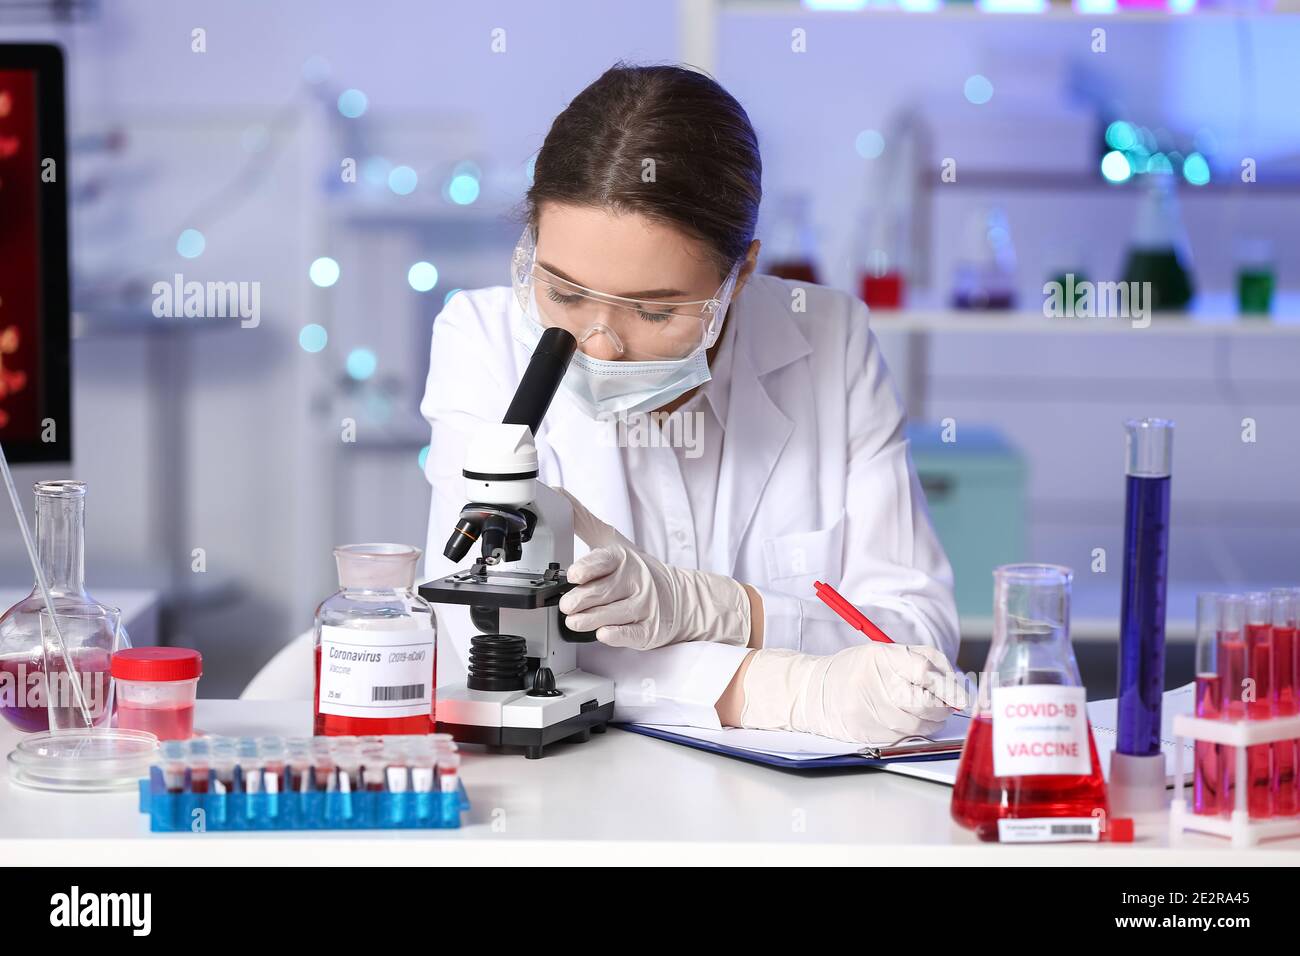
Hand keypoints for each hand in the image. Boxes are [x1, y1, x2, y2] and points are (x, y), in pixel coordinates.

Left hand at [554, 486, 750, 649]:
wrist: (679, 596)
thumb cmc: (637, 569)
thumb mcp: (612, 541)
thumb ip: (583, 521)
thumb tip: (556, 494)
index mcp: (622, 558)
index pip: (604, 561)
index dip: (588, 568)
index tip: (574, 574)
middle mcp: (634, 580)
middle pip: (603, 592)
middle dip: (580, 600)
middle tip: (566, 604)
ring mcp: (644, 606)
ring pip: (612, 615)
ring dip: (589, 620)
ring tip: (573, 620)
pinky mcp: (649, 629)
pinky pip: (630, 634)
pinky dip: (615, 635)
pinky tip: (603, 633)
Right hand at [739, 643, 967, 743]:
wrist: (814, 694)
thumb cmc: (854, 670)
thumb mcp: (883, 652)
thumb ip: (922, 662)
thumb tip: (956, 688)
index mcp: (881, 659)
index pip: (926, 672)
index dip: (949, 686)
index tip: (961, 695)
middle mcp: (876, 687)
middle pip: (928, 703)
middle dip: (943, 705)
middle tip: (945, 702)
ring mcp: (873, 715)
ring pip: (922, 723)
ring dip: (931, 718)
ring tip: (920, 707)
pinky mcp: (872, 735)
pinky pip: (908, 736)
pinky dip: (915, 729)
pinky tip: (903, 717)